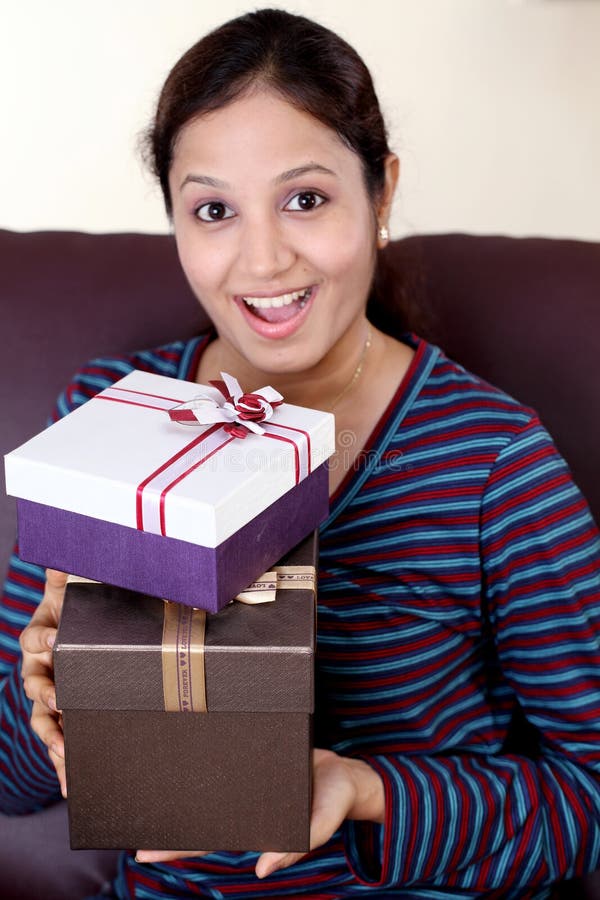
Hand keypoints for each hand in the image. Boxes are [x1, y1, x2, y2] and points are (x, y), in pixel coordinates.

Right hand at [19, 568, 68, 796]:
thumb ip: (68, 575)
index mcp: (45, 635)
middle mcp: (42, 668)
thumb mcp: (77, 590)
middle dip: (45, 694)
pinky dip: (63, 763)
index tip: (53, 640)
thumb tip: (62, 557)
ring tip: (63, 752)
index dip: (41, 639)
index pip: (34, 638)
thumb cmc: (81, 610)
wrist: (86, 633)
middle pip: (34, 683)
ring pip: (42, 719)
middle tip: (58, 701)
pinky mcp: (63, 717)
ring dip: (52, 736)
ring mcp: (50, 695)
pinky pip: (60, 742)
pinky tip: (71, 785)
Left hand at [135, 747, 384, 877]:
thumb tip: (261, 868)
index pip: (207, 838)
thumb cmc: (335, 802)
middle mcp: (244, 804)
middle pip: (198, 812)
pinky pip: (226, 760)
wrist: (349, 773)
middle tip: (128, 811)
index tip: (144, 850)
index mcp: (252, 824)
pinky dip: (206, 759)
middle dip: (167, 815)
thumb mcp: (319, 824)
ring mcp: (248, 780)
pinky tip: (186, 749)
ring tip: (148, 777)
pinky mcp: (256, 755)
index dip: (177, 845)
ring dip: (182, 784)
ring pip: (207, 786)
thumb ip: (294, 846)